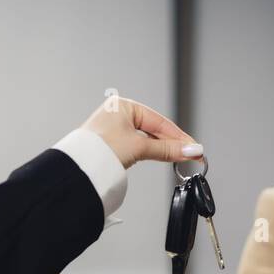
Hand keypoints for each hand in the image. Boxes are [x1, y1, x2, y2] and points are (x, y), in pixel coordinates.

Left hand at [80, 96, 201, 168]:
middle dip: (173, 142)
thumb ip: (167, 149)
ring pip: (146, 138)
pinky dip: (149, 151)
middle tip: (192, 154)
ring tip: (179, 157)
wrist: (78, 169)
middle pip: (154, 129)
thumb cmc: (99, 151)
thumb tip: (189, 150)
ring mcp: (113, 128)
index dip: (179, 136)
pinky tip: (159, 156)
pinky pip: (136, 144)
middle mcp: (118, 113)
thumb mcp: (139, 147)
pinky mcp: (110, 143)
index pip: (159, 120)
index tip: (194, 148)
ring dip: (162, 148)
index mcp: (124, 105)